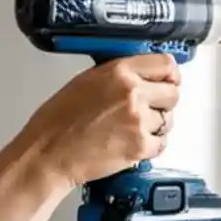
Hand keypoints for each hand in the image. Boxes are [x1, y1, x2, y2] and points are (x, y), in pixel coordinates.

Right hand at [17, 54, 180, 187]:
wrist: (46, 156)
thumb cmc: (56, 123)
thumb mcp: (86, 82)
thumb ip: (119, 75)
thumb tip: (144, 75)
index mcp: (118, 72)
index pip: (166, 64)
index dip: (170, 75)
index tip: (168, 81)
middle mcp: (132, 93)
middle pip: (173, 93)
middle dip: (163, 102)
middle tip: (147, 110)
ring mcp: (138, 120)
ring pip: (168, 120)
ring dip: (155, 126)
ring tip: (129, 130)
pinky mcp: (140, 146)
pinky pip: (162, 143)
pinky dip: (150, 146)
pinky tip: (130, 144)